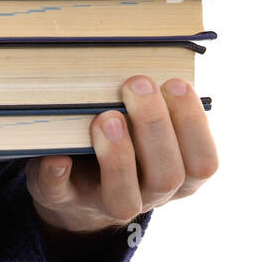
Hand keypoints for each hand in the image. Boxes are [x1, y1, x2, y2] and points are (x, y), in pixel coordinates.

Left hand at [25, 75, 218, 245]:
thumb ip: (153, 103)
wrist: (77, 188)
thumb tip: (143, 58)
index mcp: (177, 174)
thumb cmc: (122, 139)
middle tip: (136, 84)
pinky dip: (58, 176)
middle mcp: (149, 195)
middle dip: (154, 127)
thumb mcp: (144, 125)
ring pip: (125, 199)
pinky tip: (57, 155)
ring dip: (118, 156)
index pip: (203, 162)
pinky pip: (61, 195)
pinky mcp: (65, 201)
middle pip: (167, 176)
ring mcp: (106, 203)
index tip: (177, 83)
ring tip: (105, 117)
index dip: (194, 124)